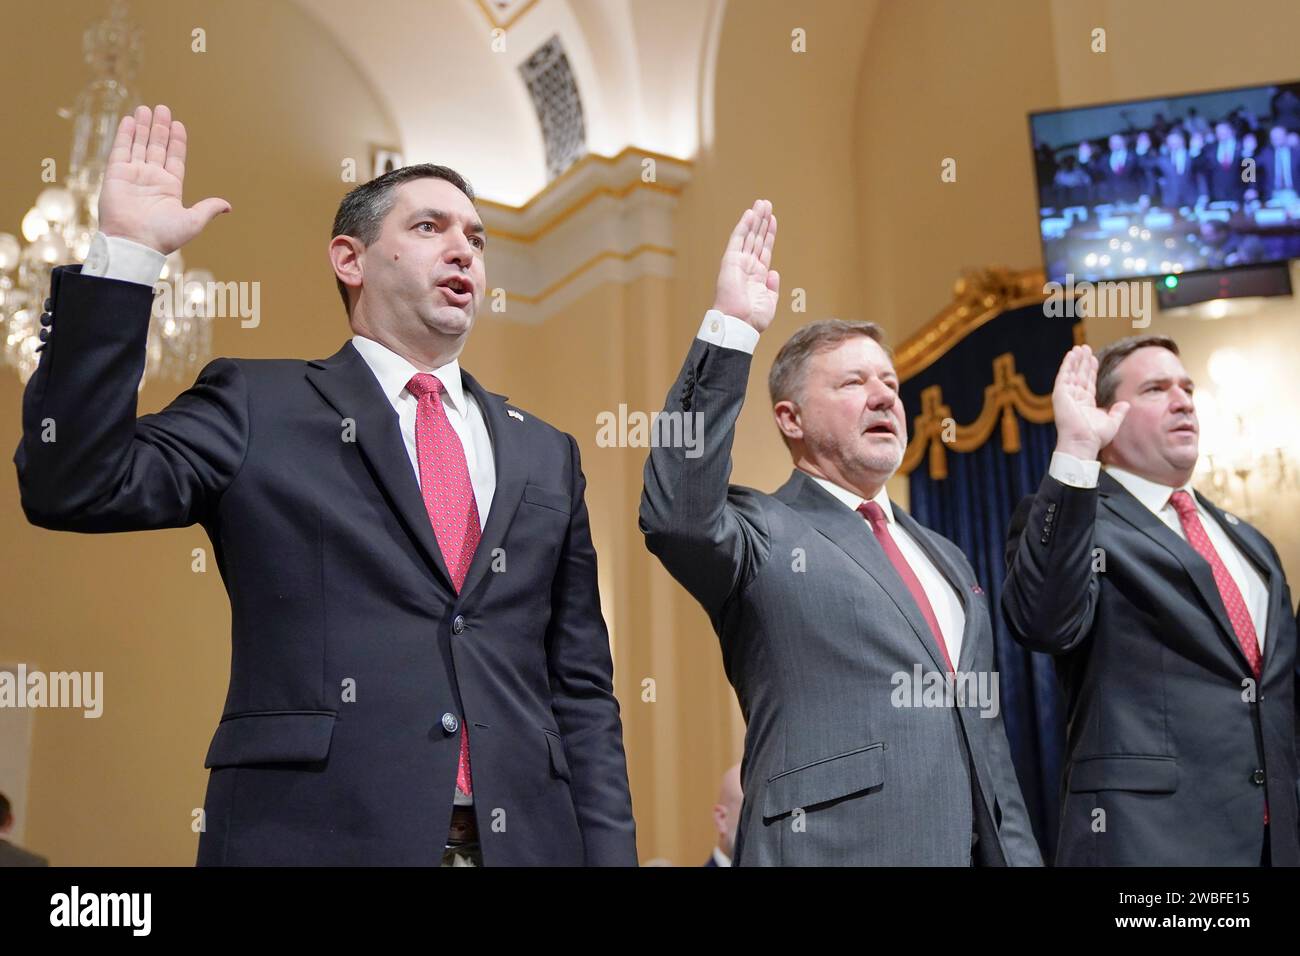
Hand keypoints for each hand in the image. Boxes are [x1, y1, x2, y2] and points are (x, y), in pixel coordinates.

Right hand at [98, 104, 230, 254]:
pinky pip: (120, 149)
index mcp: (170, 188)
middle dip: (159, 128)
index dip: (177, 141)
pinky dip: (125, 134)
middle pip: (156, 147)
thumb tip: (228, 206)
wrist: (134, 242)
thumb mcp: (193, 221)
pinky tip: (128, 120)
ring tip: (146, 108)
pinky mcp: (116, 174)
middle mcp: (151, 179)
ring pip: (138, 145)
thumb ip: (208, 208)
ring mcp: (133, 175)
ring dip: (142, 126)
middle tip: (162, 108)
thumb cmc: (163, 235)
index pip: (175, 158)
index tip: (179, 124)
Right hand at [711, 199, 779, 331]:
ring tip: (762, 203)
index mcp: (756, 277)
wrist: (739, 324)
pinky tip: (750, 213)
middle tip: (767, 204)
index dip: (769, 234)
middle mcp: (747, 267)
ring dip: (755, 218)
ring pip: (748, 235)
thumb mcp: (769, 302)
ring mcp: (738, 262)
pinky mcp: (730, 260)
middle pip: (756, 238)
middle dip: (762, 221)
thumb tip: (774, 273)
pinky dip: (744, 225)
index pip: (763, 250)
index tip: (773, 219)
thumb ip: (772, 287)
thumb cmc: (752, 320)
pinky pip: (738, 239)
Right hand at [1052, 345, 1128, 459]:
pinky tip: (1071, 354)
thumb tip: (1125, 404)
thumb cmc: (1096, 437)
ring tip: (1079, 347)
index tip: (1094, 359)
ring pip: (1071, 373)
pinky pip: (1063, 376)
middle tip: (1085, 348)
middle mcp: (1075, 398)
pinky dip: (1067, 364)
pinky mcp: (1060, 395)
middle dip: (1082, 362)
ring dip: (1075, 360)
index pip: (1088, 382)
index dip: (1091, 370)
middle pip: (1079, 375)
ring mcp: (1066, 396)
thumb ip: (1119, 412)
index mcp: (1085, 404)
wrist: (1083, 442)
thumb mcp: (1112, 422)